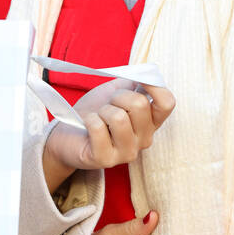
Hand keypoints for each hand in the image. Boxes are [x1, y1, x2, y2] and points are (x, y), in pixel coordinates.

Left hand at [42, 77, 175, 191]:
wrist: (67, 133)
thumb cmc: (94, 111)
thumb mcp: (115, 92)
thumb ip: (133, 83)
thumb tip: (145, 75)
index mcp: (150, 123)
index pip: (167, 103)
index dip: (155, 87)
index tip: (138, 82)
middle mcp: (143, 140)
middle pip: (139, 105)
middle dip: (118, 97)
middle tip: (107, 105)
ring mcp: (126, 153)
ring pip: (119, 117)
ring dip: (102, 111)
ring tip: (97, 117)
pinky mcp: (105, 159)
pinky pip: (98, 128)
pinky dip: (89, 120)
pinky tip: (87, 126)